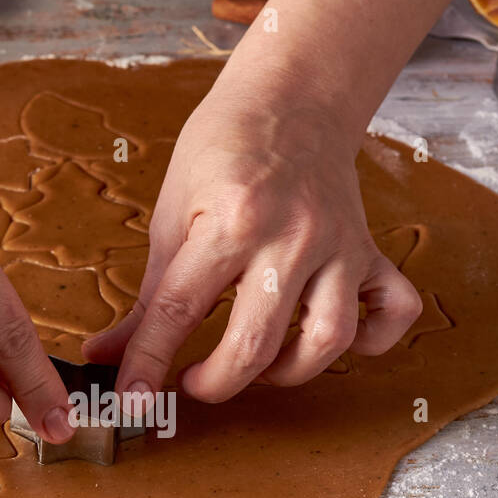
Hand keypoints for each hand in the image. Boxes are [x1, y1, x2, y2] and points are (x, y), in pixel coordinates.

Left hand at [83, 83, 421, 403]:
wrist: (291, 98)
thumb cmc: (224, 151)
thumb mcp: (172, 215)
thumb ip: (147, 296)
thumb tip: (105, 355)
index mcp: (230, 221)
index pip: (180, 310)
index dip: (148, 363)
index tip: (131, 398)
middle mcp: (291, 236)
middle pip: (255, 343)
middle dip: (217, 383)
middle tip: (195, 382)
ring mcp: (339, 246)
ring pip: (328, 341)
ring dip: (287, 373)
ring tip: (255, 365)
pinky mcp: (369, 251)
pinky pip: (392, 311)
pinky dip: (372, 342)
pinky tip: (330, 340)